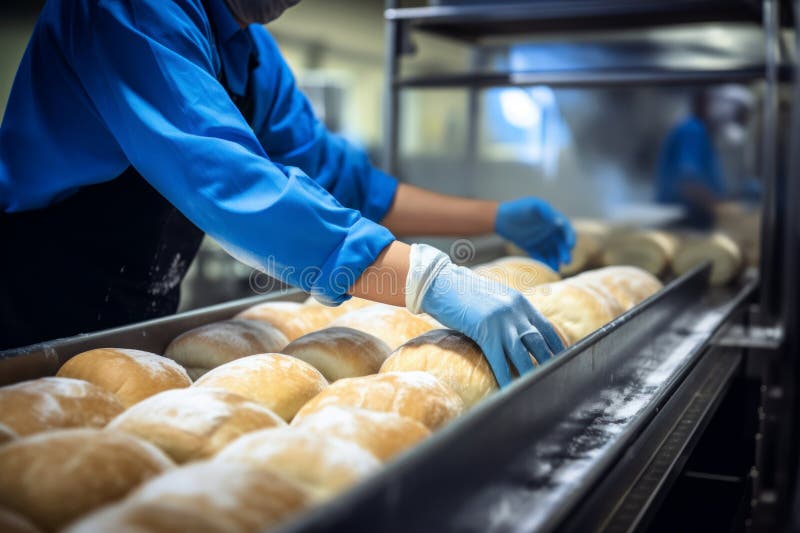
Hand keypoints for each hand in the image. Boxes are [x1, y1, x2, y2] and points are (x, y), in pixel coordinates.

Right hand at [406, 244, 564, 386]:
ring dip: (532, 374)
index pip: (546, 327)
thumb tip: (517, 330)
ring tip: (538, 389)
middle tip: (556, 379)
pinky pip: (500, 361)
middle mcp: (515, 311)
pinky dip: (507, 378)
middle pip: (539, 342)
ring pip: (523, 354)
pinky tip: (510, 389)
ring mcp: (501, 322)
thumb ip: (508, 312)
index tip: (563, 360)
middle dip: (549, 363)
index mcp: (519, 302)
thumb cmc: (462, 292)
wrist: (440, 282)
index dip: (556, 346)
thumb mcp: (493, 297)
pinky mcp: (485, 332)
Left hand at [495, 197, 574, 270]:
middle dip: (564, 252)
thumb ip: (545, 211)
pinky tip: (547, 269)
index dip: (569, 237)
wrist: (500, 218)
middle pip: (561, 244)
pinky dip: (544, 263)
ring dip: (556, 260)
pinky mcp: (533, 248)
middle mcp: (550, 231)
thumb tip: (559, 221)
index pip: (566, 229)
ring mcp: (542, 240)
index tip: (570, 245)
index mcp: (553, 220)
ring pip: (552, 252)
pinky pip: (541, 256)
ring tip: (556, 269)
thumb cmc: (518, 208)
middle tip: (566, 261)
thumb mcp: (533, 205)